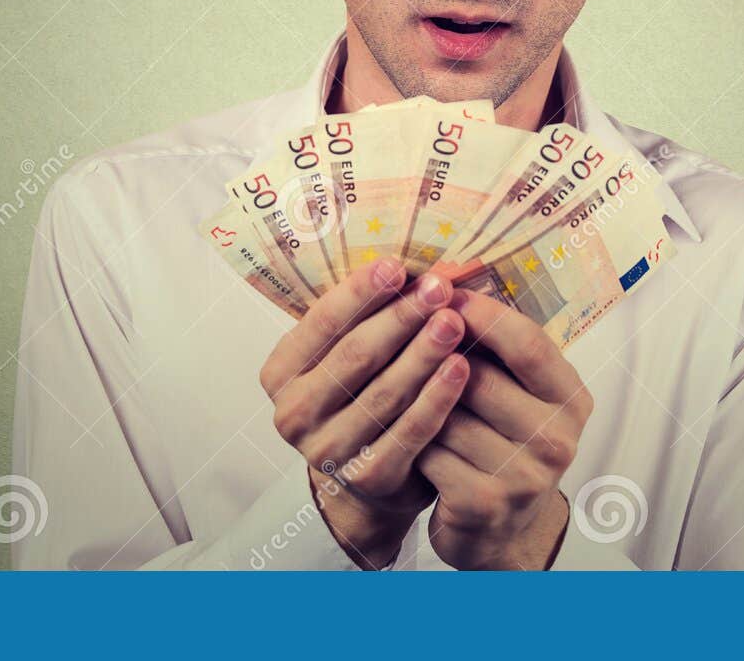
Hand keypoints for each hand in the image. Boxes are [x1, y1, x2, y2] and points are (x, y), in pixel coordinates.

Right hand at [259, 257, 470, 568]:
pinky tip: (461, 369)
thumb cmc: (359, 395)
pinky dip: (437, 398)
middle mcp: (294, 414)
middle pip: (355, 355)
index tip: (398, 265)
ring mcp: (327, 451)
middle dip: (401, 317)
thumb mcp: (344, 355)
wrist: (368, 479)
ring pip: (384, 392)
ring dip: (423, 353)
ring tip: (455, 321)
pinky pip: (409, 432)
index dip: (361, 293)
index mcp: (281, 372)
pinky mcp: (367, 478)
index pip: (321, 323)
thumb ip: (361, 317)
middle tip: (439, 289)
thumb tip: (408, 264)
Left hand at [416, 289, 593, 569]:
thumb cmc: (501, 442)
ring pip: (447, 415)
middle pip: (478, 376)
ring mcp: (524, 476)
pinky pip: (430, 453)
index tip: (440, 290)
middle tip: (399, 330)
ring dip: (416, 398)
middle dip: (434, 353)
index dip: (479, 312)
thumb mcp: (522, 394)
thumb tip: (450, 280)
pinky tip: (398, 431)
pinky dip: (410, 438)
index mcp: (571, 398)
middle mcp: (557, 438)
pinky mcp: (485, 505)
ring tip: (394, 384)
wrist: (500, 531)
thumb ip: (501, 348)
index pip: (527, 342)